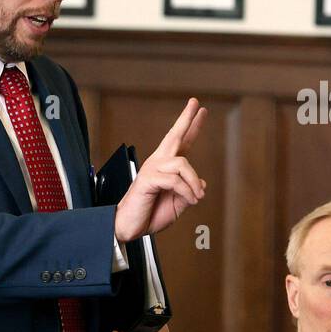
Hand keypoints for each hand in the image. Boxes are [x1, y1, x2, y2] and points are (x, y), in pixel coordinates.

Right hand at [113, 98, 207, 243]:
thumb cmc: (149, 215)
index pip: (180, 142)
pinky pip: (174, 180)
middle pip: (174, 135)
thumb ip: (189, 193)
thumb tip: (202, 183)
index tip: (200, 109)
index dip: (191, 125)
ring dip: (194, 182)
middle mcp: (157, 163)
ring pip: (182, 163)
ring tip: (197, 197)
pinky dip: (186, 191)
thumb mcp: (177, 205)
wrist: (127, 227)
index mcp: (165, 167)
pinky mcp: (147, 179)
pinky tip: (190, 199)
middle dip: (186, 119)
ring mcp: (151, 169)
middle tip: (196, 104)